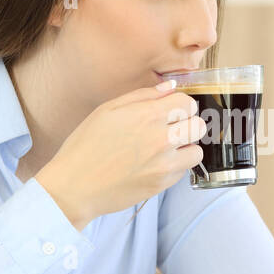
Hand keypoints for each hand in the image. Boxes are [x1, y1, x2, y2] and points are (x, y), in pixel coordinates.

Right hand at [36, 82, 204, 230]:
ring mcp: (164, 164)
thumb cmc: (85, 145)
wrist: (74, 186)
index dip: (180, 104)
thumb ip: (143, 96)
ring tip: (165, 149)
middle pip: (199, 125)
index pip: (188, 103)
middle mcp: (161, 139)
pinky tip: (153, 164)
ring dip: (185, 148)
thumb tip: (170, 88)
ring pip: (197, 151)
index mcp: (147, 115)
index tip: (171, 110)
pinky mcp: (162, 184)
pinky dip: (174, 167)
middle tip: (171, 129)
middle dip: (187, 124)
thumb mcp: (107, 110)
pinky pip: (183, 171)